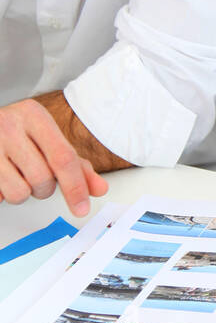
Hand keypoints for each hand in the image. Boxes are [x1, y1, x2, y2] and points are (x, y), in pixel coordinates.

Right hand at [0, 99, 108, 216]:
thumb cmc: (18, 134)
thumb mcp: (49, 141)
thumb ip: (76, 166)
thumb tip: (100, 189)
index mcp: (34, 114)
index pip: (63, 157)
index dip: (75, 187)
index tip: (82, 208)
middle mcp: (10, 125)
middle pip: (43, 179)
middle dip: (45, 189)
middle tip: (35, 175)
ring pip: (20, 192)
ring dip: (23, 193)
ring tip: (17, 175)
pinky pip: (0, 196)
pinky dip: (4, 194)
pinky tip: (3, 176)